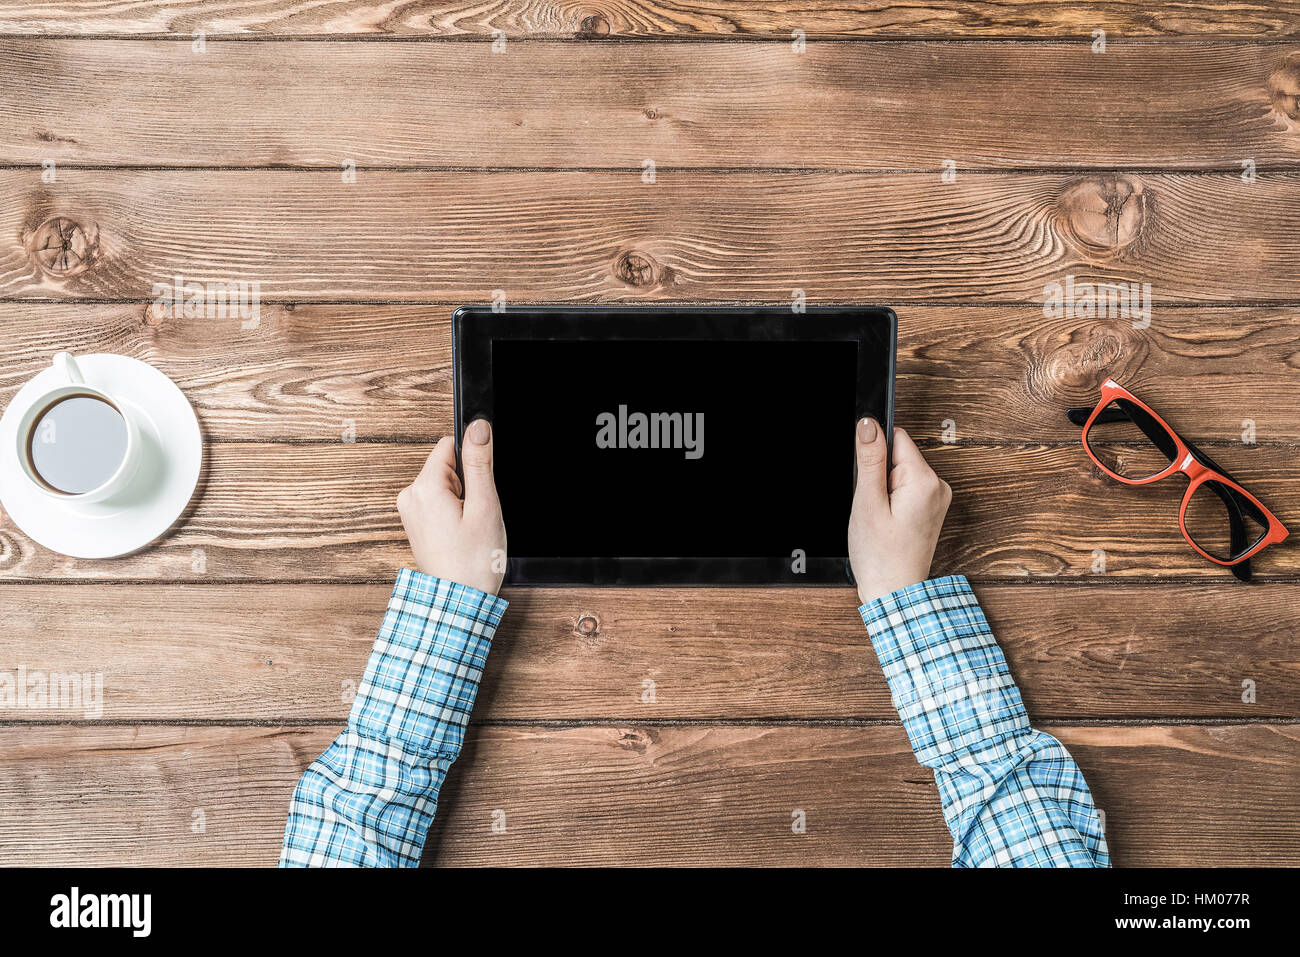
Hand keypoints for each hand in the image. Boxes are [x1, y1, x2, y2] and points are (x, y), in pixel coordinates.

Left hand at [396, 418, 506, 594]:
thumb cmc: (474, 562)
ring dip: (462, 500)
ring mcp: (410, 511)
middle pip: (447, 466)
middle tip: (476, 515)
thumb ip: (479, 462)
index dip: (473, 462)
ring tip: (468, 529)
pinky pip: (438, 502)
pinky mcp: (415, 523)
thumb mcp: (484, 506)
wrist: (460, 602)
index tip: (481, 486)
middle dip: (468, 484)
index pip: (449, 445)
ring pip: (444, 484)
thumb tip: (477, 426)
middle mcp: (410, 496)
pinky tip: (460, 535)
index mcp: (424, 488)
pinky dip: (453, 512)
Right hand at [848, 417, 951, 605]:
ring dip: (884, 489)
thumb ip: (870, 459)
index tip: (868, 479)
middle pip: (899, 455)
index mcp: (925, 481)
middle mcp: (938, 487)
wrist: (894, 592)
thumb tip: (869, 424)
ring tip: (881, 518)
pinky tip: (887, 522)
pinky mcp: (931, 509)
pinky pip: (906, 489)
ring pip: (900, 473)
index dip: (874, 454)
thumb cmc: (881, 556)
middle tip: (873, 506)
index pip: (896, 438)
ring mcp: (937, 499)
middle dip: (879, 474)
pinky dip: (891, 500)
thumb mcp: (867, 503)